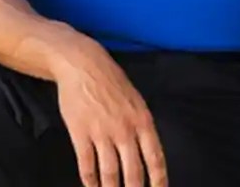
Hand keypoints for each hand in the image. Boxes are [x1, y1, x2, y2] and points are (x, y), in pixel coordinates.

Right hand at [50, 37, 167, 186]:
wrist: (82, 65)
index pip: (155, 159)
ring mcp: (102, 133)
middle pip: (134, 173)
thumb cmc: (110, 81)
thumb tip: (148, 153)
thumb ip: (142, 126)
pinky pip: (87, 164)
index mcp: (143, 121)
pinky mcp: (80, 133)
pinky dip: (90, 180)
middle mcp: (125, 130)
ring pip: (110, 173)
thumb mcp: (136, 101)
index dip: (159, 181)